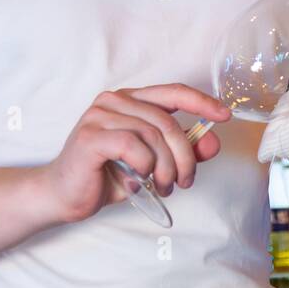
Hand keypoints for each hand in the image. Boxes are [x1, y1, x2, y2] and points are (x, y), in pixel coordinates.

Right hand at [41, 83, 231, 223]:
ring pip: (153, 136)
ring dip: (165, 168)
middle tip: (184, 181)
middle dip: (184, 156)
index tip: (225, 115)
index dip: (202, 102)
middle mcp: (115, 100)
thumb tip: (211, 142)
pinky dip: (143, 167)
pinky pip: (134, 146)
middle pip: (168, 121)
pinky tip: (137, 182)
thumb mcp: (152, 163)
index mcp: (130, 99)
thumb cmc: (106, 175)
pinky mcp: (91, 135)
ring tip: (163, 187)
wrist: (63, 195)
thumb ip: (181, 150)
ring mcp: (100, 115)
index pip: (174, 92)